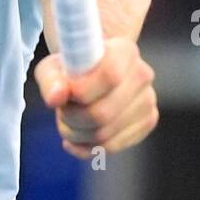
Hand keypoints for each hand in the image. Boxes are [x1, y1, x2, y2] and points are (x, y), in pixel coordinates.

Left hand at [34, 36, 158, 158]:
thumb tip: (55, 97)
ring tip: (67, 120)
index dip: (82, 91)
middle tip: (62, 109)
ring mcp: (148, 100)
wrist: (92, 73)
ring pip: (105, 135)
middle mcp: (142, 74)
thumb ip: (51, 80)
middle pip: (103, 113)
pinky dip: (86, 148)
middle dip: (72, 118)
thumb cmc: (72, 68)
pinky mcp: (148, 122)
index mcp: (124, 51)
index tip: (66, 95)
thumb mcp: (53, 67)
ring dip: (75, 133)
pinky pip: (112, 147)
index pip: (110, 75)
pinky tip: (75, 138)